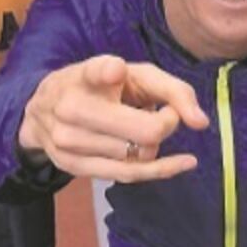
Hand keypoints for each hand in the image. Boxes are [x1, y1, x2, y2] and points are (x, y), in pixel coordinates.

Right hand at [19, 55, 209, 182]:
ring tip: (142, 127)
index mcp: (86, 75)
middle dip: (165, 124)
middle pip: (141, 130)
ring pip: (137, 154)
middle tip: (166, 114)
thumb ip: (174, 91)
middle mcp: (72, 107)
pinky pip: (127, 175)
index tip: (115, 71)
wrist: (45, 109)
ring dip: (153, 144)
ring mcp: (69, 140)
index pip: (95, 72)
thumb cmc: (102, 87)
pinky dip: (160, 169)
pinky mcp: (72, 165)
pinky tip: (182, 162)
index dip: (108, 72)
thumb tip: (200, 122)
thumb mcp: (137, 75)